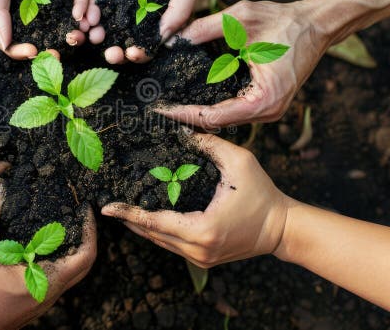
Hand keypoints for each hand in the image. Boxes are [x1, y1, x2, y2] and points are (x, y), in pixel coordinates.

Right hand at [0, 0, 88, 58]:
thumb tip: (4, 43)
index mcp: (16, 12)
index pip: (18, 40)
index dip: (23, 51)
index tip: (32, 52)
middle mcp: (39, 9)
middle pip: (46, 37)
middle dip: (53, 48)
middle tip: (58, 54)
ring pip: (68, 23)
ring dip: (74, 34)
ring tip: (78, 37)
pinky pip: (82, 1)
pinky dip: (83, 10)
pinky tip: (81, 16)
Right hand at [0, 190, 96, 329]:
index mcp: (47, 280)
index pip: (86, 255)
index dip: (90, 229)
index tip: (84, 208)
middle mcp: (51, 290)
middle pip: (83, 262)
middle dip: (84, 235)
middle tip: (76, 212)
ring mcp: (43, 296)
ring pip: (69, 269)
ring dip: (69, 246)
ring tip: (58, 221)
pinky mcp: (33, 298)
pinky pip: (54, 273)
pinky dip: (53, 255)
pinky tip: (35, 241)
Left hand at [87, 0, 201, 63]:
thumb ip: (178, 12)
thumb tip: (164, 40)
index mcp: (157, 16)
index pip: (147, 41)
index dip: (141, 51)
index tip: (136, 54)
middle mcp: (136, 11)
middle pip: (123, 37)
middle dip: (116, 50)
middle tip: (113, 55)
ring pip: (106, 22)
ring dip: (99, 34)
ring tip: (96, 39)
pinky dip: (91, 10)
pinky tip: (89, 19)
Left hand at [101, 130, 291, 267]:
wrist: (282, 228)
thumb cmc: (263, 194)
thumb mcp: (239, 162)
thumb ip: (210, 144)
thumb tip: (182, 129)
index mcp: (202, 229)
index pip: (154, 222)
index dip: (128, 213)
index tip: (107, 207)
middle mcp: (197, 250)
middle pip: (152, 235)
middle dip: (129, 220)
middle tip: (108, 206)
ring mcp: (200, 258)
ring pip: (160, 243)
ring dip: (141, 228)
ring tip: (122, 211)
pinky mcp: (203, 259)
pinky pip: (172, 246)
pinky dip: (158, 233)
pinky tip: (146, 219)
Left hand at [158, 0, 331, 128]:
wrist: (317, 23)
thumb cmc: (285, 20)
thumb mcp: (240, 19)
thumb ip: (204, 28)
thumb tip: (173, 37)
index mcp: (264, 99)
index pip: (213, 116)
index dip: (184, 114)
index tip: (160, 108)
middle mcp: (268, 111)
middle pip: (218, 123)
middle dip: (188, 117)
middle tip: (158, 108)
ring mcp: (270, 109)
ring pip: (226, 119)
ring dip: (199, 113)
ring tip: (170, 106)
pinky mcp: (268, 102)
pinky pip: (235, 110)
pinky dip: (214, 106)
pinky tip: (193, 98)